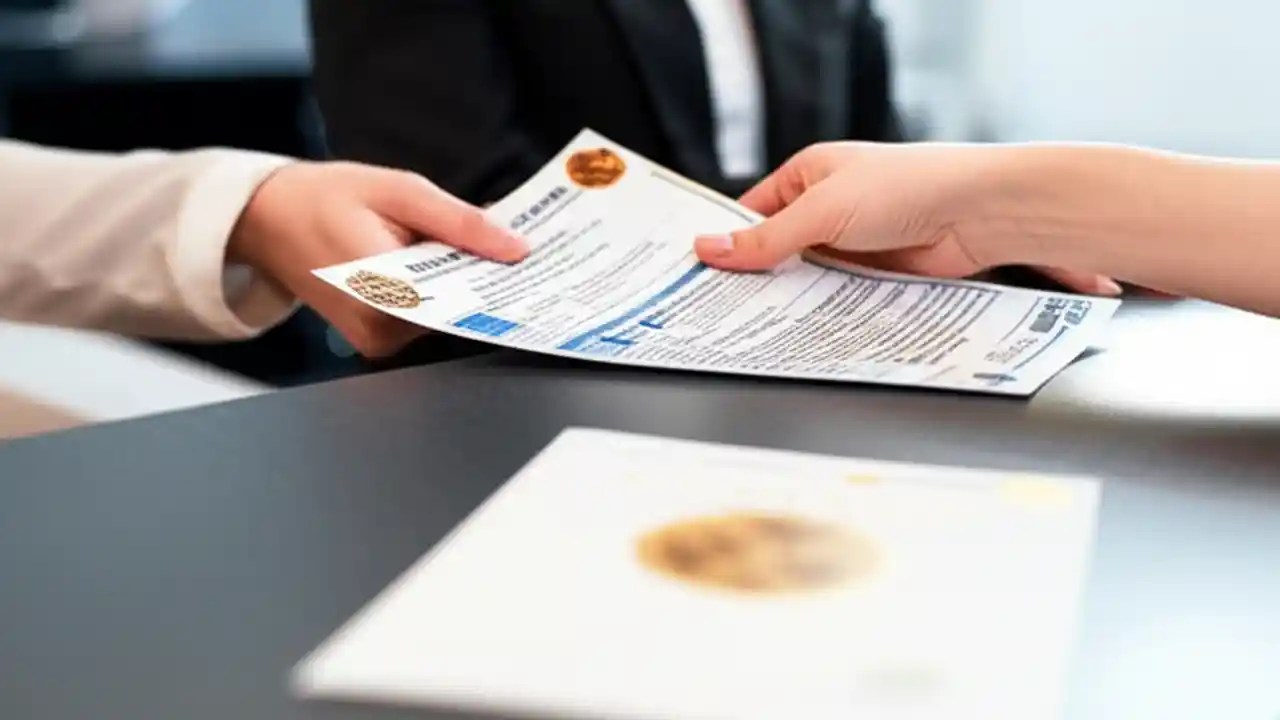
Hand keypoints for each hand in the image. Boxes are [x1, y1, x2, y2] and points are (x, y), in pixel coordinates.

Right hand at [229, 161, 527, 356]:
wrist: (269, 218)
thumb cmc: (327, 197)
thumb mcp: (400, 191)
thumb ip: (461, 223)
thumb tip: (515, 248)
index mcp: (384, 291)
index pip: (467, 300)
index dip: (506, 282)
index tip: (541, 268)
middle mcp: (381, 329)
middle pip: (460, 310)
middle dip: (489, 278)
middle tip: (522, 248)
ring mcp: (378, 342)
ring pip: (446, 315)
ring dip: (465, 284)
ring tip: (487, 250)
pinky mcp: (377, 341)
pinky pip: (427, 319)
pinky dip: (443, 293)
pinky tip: (450, 265)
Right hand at [694, 143, 1121, 296]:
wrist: (981, 213)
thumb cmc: (910, 186)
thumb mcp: (822, 211)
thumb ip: (767, 239)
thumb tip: (711, 249)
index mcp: (810, 175)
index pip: (754, 210)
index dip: (729, 240)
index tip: (702, 273)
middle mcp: (831, 205)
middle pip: (779, 247)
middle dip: (759, 275)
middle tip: (723, 308)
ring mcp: (856, 240)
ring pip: (809, 275)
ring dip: (794, 296)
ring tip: (758, 326)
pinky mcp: (879, 271)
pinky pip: (839, 293)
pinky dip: (825, 309)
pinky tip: (806, 328)